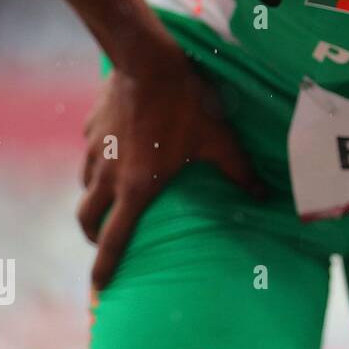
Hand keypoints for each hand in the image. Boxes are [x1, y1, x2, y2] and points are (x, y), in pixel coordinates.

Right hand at [78, 51, 262, 290]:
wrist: (146, 60)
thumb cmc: (186, 104)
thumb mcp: (218, 140)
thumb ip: (239, 171)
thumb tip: (264, 194)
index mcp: (136, 187)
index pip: (114, 239)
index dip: (106, 267)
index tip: (100, 288)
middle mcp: (107, 175)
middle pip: (87, 219)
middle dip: (93, 237)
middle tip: (104, 243)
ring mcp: (94, 151)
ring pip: (85, 187)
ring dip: (95, 200)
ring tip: (111, 202)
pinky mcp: (89, 130)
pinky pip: (89, 156)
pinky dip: (98, 166)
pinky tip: (114, 156)